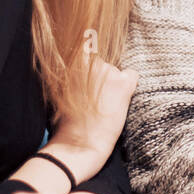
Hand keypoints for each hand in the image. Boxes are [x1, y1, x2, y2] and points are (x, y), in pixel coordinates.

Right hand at [45, 57, 138, 181]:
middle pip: (102, 65)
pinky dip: (129, 84)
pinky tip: (121, 98)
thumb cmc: (65, 124)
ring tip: (104, 105)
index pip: (86, 49)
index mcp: (72, 64)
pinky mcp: (123, 84)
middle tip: (94, 99)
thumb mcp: (60, 92)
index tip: (89, 76)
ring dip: (113, 85)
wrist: (78, 145)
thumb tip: (79, 66)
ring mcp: (108, 72)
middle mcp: (91, 63)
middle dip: (100, 78)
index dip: (89, 64)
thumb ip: (71, 76)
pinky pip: (132, 75)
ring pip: (115, 72)